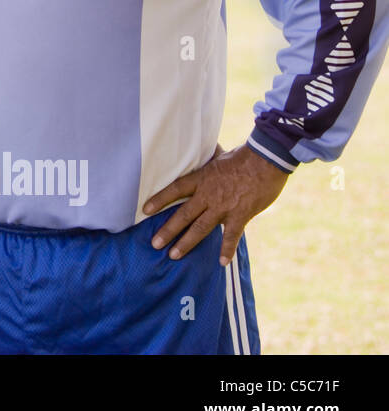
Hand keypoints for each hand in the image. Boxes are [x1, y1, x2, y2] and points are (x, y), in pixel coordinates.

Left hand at [143, 144, 288, 264]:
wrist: (267, 160)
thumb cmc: (244, 156)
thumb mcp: (219, 156)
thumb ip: (209, 160)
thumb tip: (204, 147)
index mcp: (201, 179)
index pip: (175, 189)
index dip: (159, 199)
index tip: (145, 210)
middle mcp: (208, 194)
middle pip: (183, 214)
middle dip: (168, 230)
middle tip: (155, 244)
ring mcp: (223, 206)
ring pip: (201, 228)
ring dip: (187, 243)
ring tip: (173, 255)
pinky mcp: (241, 215)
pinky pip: (231, 236)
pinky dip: (227, 249)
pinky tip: (222, 263)